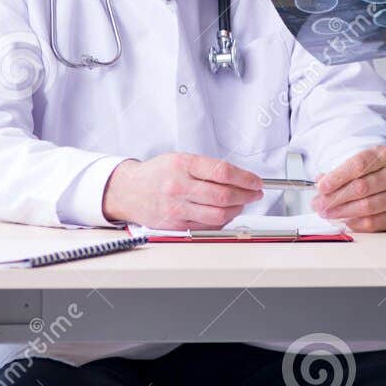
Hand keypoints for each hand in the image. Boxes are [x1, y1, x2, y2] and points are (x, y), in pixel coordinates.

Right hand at [101, 153, 262, 229]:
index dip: (245, 178)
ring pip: (219, 214)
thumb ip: (207, 168)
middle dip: (247, 195)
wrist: (129, 191)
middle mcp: (178, 187)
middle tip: (255, 193)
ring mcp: (177, 208)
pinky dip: (223, 220)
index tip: (256, 181)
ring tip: (242, 203)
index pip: (222, 172)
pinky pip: (209, 226)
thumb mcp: (179, 159)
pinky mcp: (177, 225)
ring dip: (237, 209)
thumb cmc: (157, 174)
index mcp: (181, 165)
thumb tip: (239, 178)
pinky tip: (225, 213)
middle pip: (224, 196)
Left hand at [311, 145, 385, 232]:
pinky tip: (344, 221)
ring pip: (367, 206)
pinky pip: (375, 222)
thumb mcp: (354, 162)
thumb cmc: (368, 170)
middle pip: (361, 187)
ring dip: (342, 212)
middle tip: (319, 203)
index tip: (321, 186)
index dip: (337, 177)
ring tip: (327, 212)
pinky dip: (356, 223)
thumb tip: (321, 184)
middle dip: (336, 197)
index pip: (359, 165)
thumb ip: (337, 173)